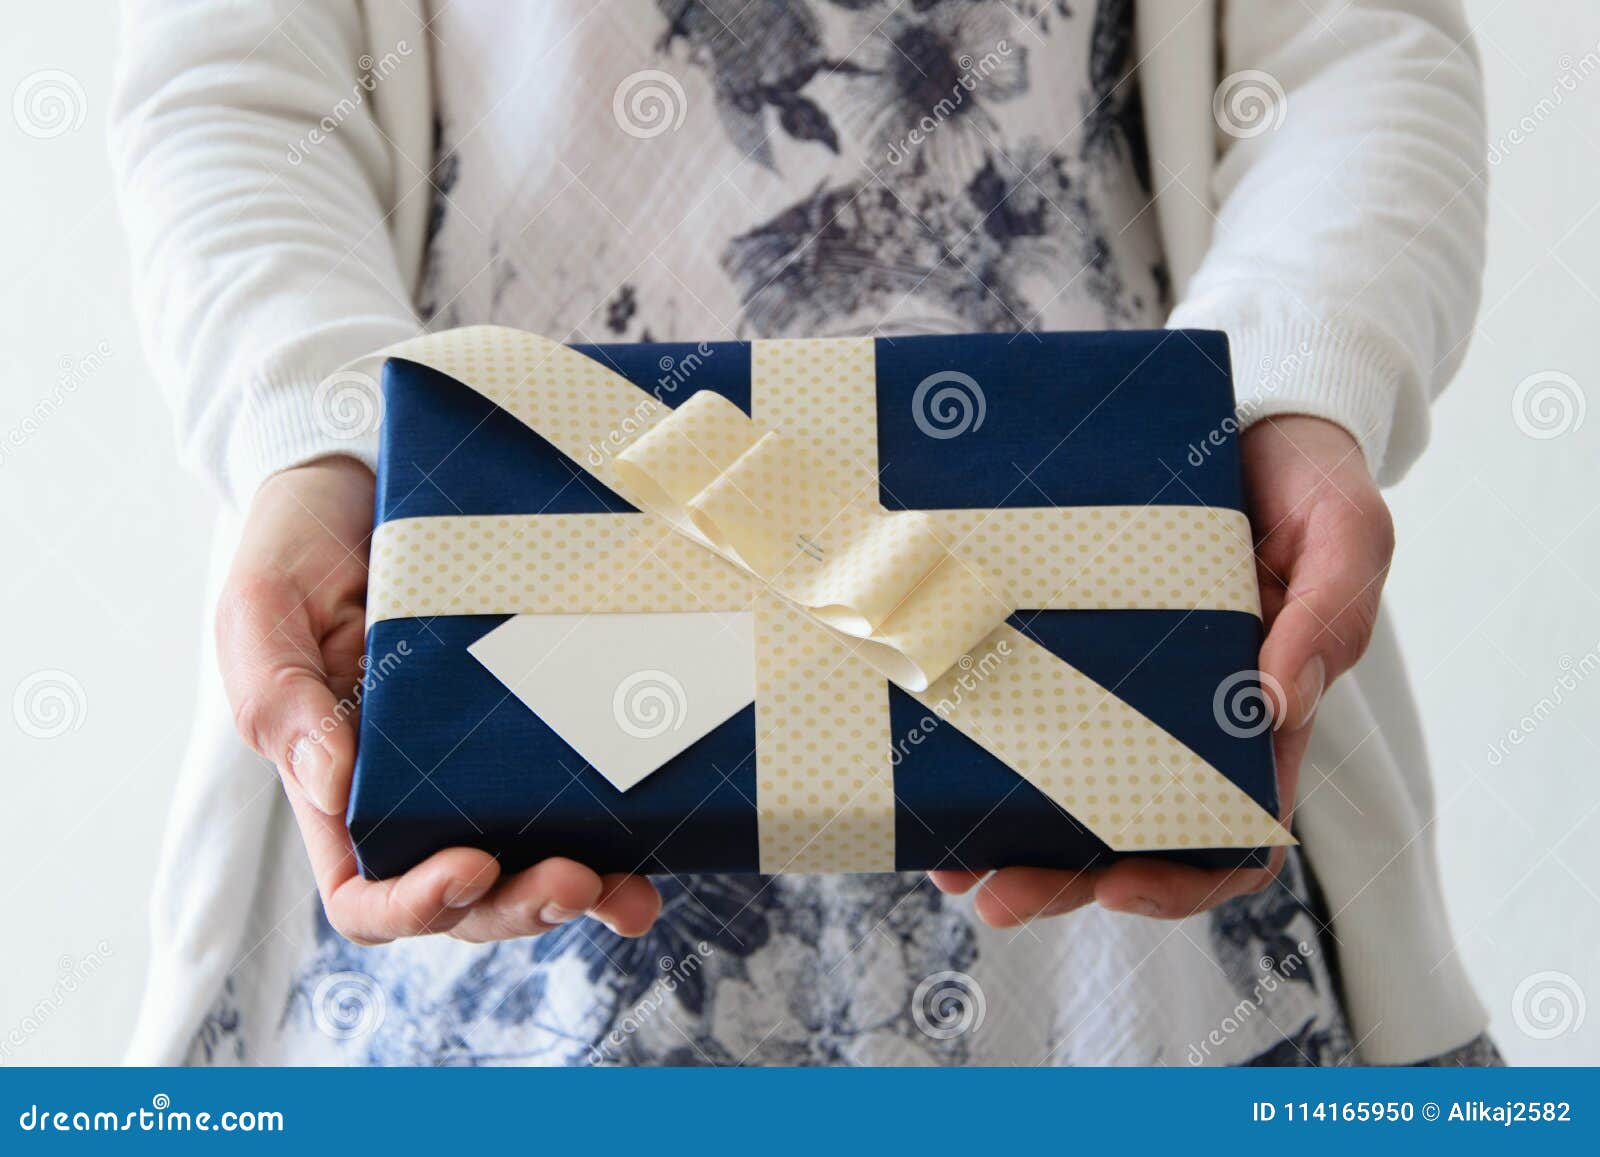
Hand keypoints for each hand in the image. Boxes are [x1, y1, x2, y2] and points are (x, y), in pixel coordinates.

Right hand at [216, 456, 660, 944]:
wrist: (368, 476)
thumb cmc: (301, 544)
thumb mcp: (264, 605)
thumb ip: (275, 693)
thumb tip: (331, 787)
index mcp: (336, 786)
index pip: (365, 893)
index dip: (416, 903)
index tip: (470, 866)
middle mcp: (413, 793)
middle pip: (465, 899)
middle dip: (518, 905)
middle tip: (575, 877)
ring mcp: (479, 767)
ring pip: (529, 867)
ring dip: (579, 892)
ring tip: (627, 888)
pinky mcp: (536, 728)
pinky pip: (575, 801)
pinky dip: (618, 838)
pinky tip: (654, 849)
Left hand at [931, 415, 1393, 923]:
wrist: (1257, 413)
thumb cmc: (1313, 483)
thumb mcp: (1346, 538)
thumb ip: (1326, 618)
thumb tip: (1276, 705)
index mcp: (1257, 719)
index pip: (1228, 835)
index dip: (1181, 879)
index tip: (1121, 888)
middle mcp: (1184, 718)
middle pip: (1127, 834)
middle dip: (1063, 879)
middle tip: (994, 896)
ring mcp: (1125, 682)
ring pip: (1065, 786)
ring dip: (1009, 836)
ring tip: (945, 858)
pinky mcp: (1075, 637)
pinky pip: (1028, 703)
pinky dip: (982, 744)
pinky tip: (930, 762)